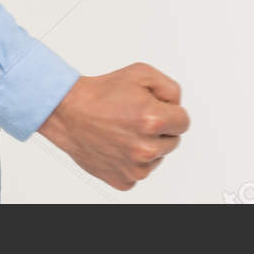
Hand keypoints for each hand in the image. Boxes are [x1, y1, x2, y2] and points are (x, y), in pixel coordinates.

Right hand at [37, 64, 188, 190]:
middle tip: (135, 118)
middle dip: (160, 129)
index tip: (155, 109)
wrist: (69, 113)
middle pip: (173, 141)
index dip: (170, 112)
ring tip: (124, 130)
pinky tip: (117, 145)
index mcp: (153, 120)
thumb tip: (177, 106)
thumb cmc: (101, 94)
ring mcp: (134, 168)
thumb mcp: (141, 73)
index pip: (184, 122)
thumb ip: (170, 88)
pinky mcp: (124, 180)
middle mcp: (145, 148)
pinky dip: (132, 161)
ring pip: (157, 157)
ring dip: (147, 145)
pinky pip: (140, 171)